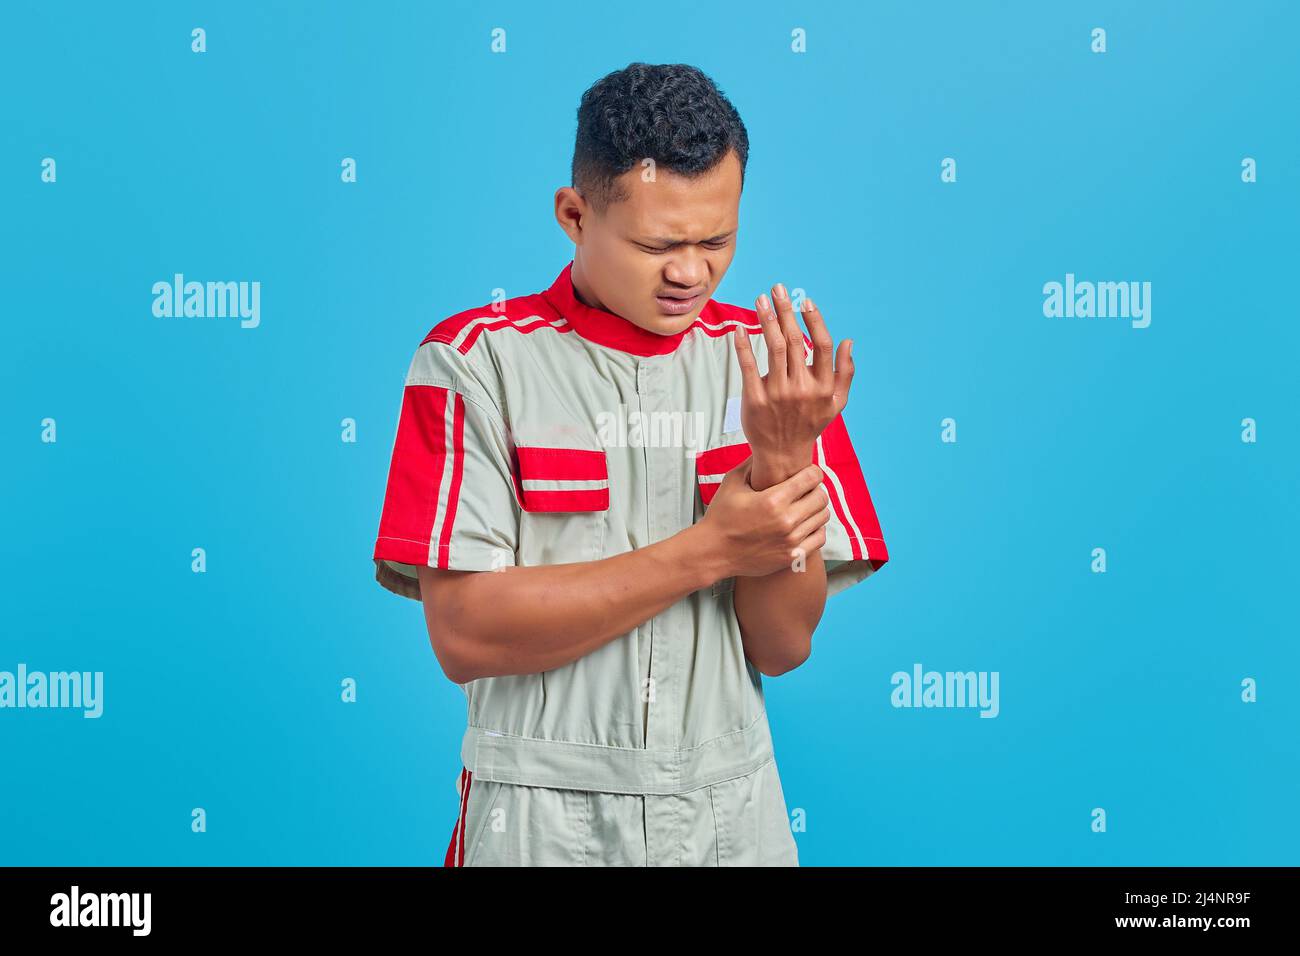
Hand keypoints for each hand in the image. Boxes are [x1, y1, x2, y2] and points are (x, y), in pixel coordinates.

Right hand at [695, 456, 830, 577]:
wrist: (713, 552)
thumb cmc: (721, 516)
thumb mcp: (732, 483)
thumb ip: (753, 463)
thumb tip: (768, 449)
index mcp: (773, 500)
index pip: (812, 477)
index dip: (812, 471)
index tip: (806, 473)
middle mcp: (786, 520)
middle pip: (821, 497)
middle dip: (816, 489)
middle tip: (806, 490)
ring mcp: (791, 541)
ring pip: (822, 517)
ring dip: (816, 509)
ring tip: (804, 507)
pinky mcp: (792, 557)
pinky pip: (819, 538)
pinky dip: (815, 529)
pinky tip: (803, 525)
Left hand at [733, 283, 854, 485]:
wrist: (783, 454)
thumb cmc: (811, 423)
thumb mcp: (836, 402)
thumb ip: (846, 372)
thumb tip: (848, 341)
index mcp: (822, 386)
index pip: (821, 345)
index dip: (814, 320)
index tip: (805, 301)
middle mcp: (801, 388)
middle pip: (793, 340)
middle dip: (785, 310)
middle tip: (777, 289)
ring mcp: (777, 394)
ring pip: (772, 348)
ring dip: (765, 319)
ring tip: (760, 299)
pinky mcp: (754, 399)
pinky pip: (749, 366)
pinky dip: (744, 345)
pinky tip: (741, 327)